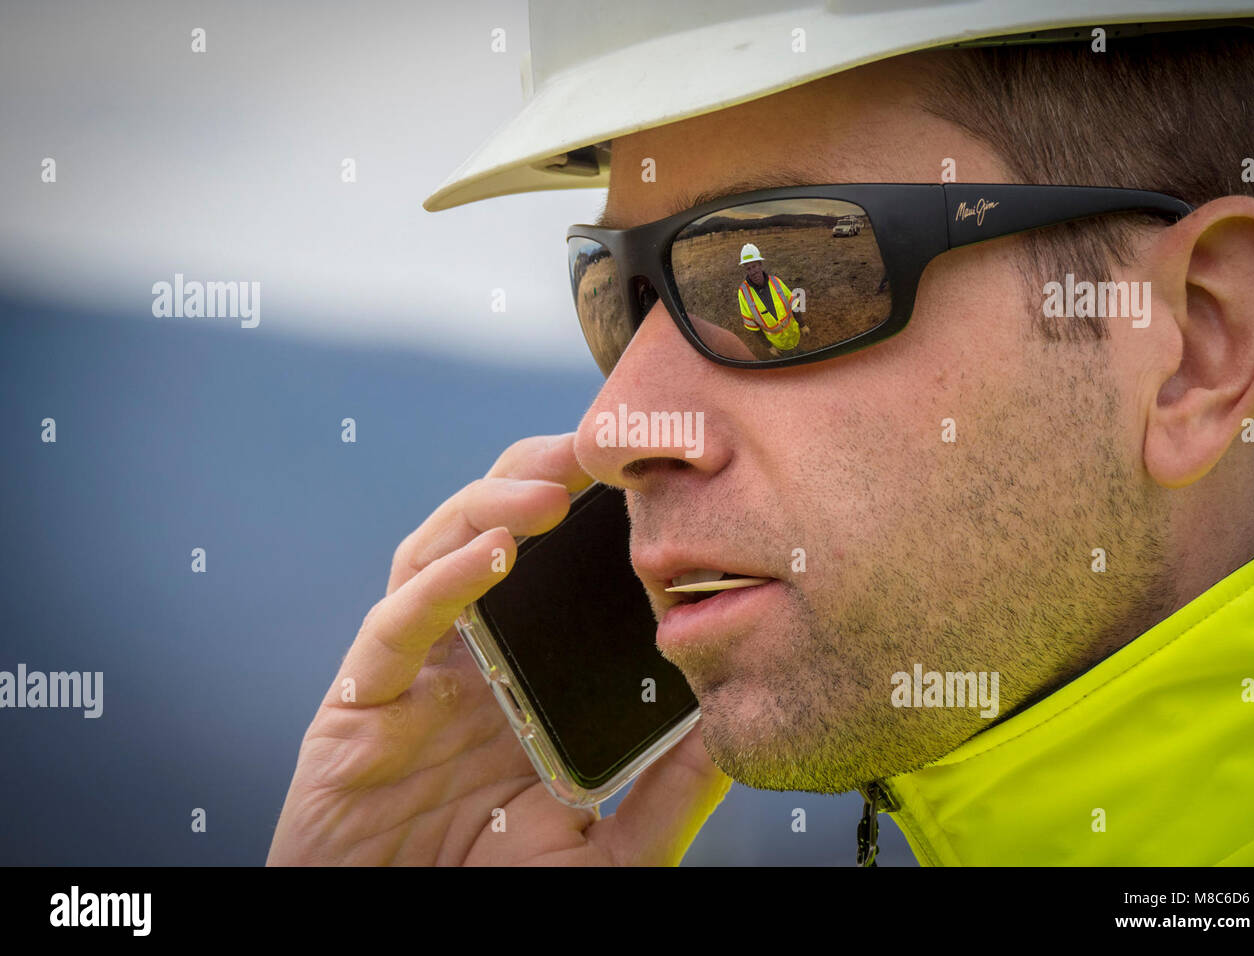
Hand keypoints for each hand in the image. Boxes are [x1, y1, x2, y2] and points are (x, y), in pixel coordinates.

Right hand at [267, 433, 730, 864]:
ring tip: (553, 482)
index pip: (558, 572)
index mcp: (524, 679)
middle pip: (493, 536)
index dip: (596, 518)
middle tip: (602, 443)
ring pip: (438, 553)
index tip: (656, 477)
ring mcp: (413, 672)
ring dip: (491, 505)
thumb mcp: (606, 851)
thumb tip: (737, 728)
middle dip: (541, 479)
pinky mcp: (361, 699)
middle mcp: (467, 659)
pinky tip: (492, 553)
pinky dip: (440, 580)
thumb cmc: (492, 899)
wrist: (397, 944)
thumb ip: (667, 794)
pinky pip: (396, 623)